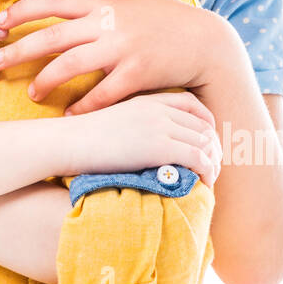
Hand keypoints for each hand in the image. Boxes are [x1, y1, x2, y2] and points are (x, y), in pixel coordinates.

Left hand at [0, 0, 236, 115]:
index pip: (52, 1)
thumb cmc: (167, 16)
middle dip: (16, 50)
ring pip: (70, 65)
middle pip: (51, 36)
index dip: (22, 11)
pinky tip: (69, 116)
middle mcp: (108, 22)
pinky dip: (83, 106)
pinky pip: (101, 94)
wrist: (206, 43)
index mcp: (103, 1)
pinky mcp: (136, 74)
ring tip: (32, 92)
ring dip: (44, 80)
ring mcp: (122, 49)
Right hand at [64, 91, 221, 184]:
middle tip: (212, 167)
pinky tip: (203, 184)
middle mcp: (159, 110)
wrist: (68, 141)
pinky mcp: (160, 147)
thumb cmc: (84, 138)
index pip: (192, 104)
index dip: (206, 124)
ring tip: (209, 179)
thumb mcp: (115, 120)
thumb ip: (137, 123)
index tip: (205, 142)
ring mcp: (161, 127)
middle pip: (203, 126)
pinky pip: (198, 159)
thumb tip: (148, 143)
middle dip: (213, 147)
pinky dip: (207, 172)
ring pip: (205, 143)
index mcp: (148, 99)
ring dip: (213, 163)